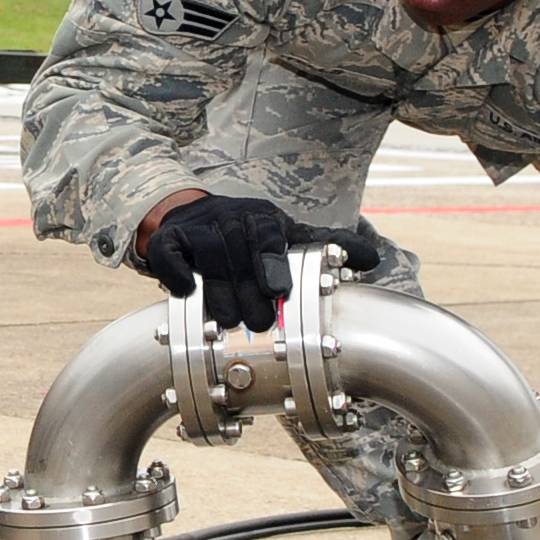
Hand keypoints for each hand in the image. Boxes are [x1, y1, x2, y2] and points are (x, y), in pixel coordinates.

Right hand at [140, 198, 384, 333]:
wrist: (194, 216)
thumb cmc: (248, 235)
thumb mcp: (289, 235)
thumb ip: (327, 246)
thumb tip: (371, 259)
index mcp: (262, 217)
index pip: (267, 232)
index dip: (272, 260)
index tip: (279, 289)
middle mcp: (229, 218)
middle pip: (237, 250)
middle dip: (247, 288)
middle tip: (260, 322)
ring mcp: (197, 228)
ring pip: (207, 255)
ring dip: (218, 289)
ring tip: (229, 321)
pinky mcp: (168, 240)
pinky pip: (169, 254)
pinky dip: (176, 272)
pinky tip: (187, 292)